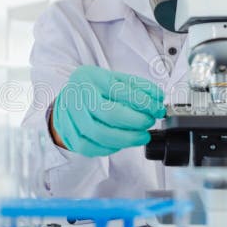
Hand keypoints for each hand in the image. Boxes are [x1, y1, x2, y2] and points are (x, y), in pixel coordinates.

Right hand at [51, 66, 165, 156]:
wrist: (68, 99)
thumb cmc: (95, 89)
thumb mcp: (115, 79)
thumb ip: (137, 87)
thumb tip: (158, 97)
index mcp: (90, 78)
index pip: (120, 91)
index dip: (143, 102)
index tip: (156, 109)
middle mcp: (77, 96)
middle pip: (110, 114)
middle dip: (136, 121)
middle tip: (149, 122)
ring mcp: (70, 117)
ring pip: (100, 134)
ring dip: (127, 138)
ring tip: (141, 136)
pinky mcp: (69, 135)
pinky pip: (91, 147)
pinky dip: (111, 148)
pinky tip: (122, 143)